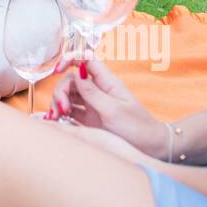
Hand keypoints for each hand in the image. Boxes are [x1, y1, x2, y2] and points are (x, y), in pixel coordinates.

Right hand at [48, 57, 167, 159]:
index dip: (70, 59)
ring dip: (59, 102)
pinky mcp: (90, 119)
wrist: (150, 148)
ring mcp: (93, 105)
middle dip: (61, 90)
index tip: (57, 70)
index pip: (86, 60)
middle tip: (62, 108)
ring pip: (69, 95)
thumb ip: (93, 93)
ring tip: (57, 116)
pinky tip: (57, 120)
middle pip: (72, 80)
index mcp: (107, 83)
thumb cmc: (137, 128)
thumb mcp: (113, 110)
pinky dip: (62, 113)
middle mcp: (98, 91)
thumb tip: (77, 72)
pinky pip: (71, 111)